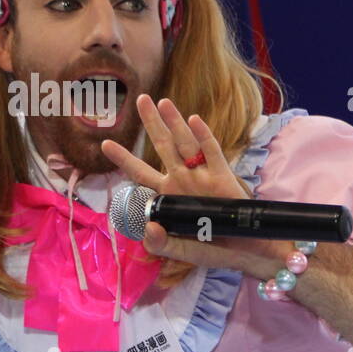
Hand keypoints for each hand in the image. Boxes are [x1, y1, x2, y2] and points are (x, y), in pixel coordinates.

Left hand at [101, 94, 295, 278]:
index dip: (124, 158)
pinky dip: (203, 137)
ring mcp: (202, 177)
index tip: (106, 143)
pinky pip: (211, 153)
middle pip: (163, 147)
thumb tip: (148, 228)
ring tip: (164, 101)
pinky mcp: (223, 178)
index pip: (141, 174)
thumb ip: (161, 243)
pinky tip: (195, 120)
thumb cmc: (213, 251)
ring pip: (185, 144)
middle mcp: (183, 181)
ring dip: (175, 122)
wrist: (246, 252)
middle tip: (141, 99)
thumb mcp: (182, 252)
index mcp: (168, 196)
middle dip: (151, 123)